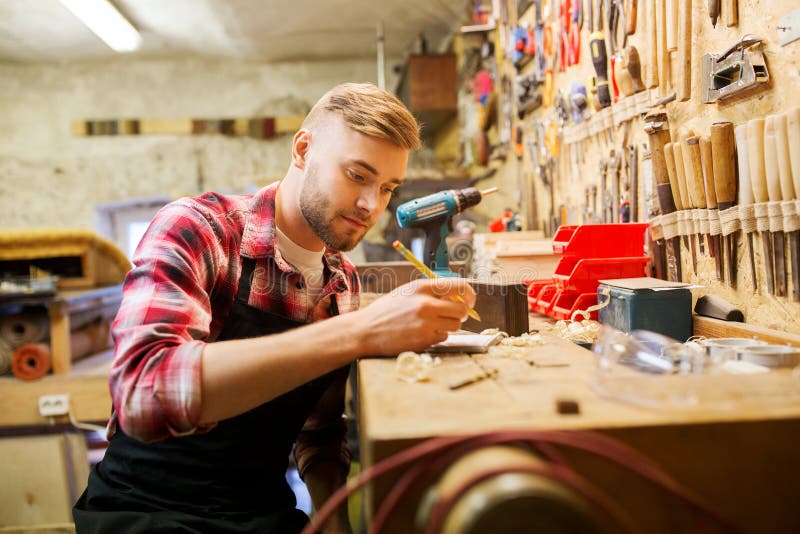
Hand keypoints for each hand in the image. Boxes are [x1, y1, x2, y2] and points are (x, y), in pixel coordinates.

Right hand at [353, 278, 476, 355]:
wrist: (365, 331)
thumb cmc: (387, 311)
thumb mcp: (407, 293)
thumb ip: (431, 292)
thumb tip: (457, 297)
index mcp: (422, 287)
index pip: (459, 285)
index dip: (469, 294)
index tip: (469, 300)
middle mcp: (426, 304)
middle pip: (461, 309)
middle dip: (460, 314)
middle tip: (452, 316)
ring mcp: (425, 323)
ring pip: (455, 326)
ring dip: (448, 326)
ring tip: (432, 324)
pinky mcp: (424, 340)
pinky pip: (443, 338)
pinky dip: (437, 336)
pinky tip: (422, 333)